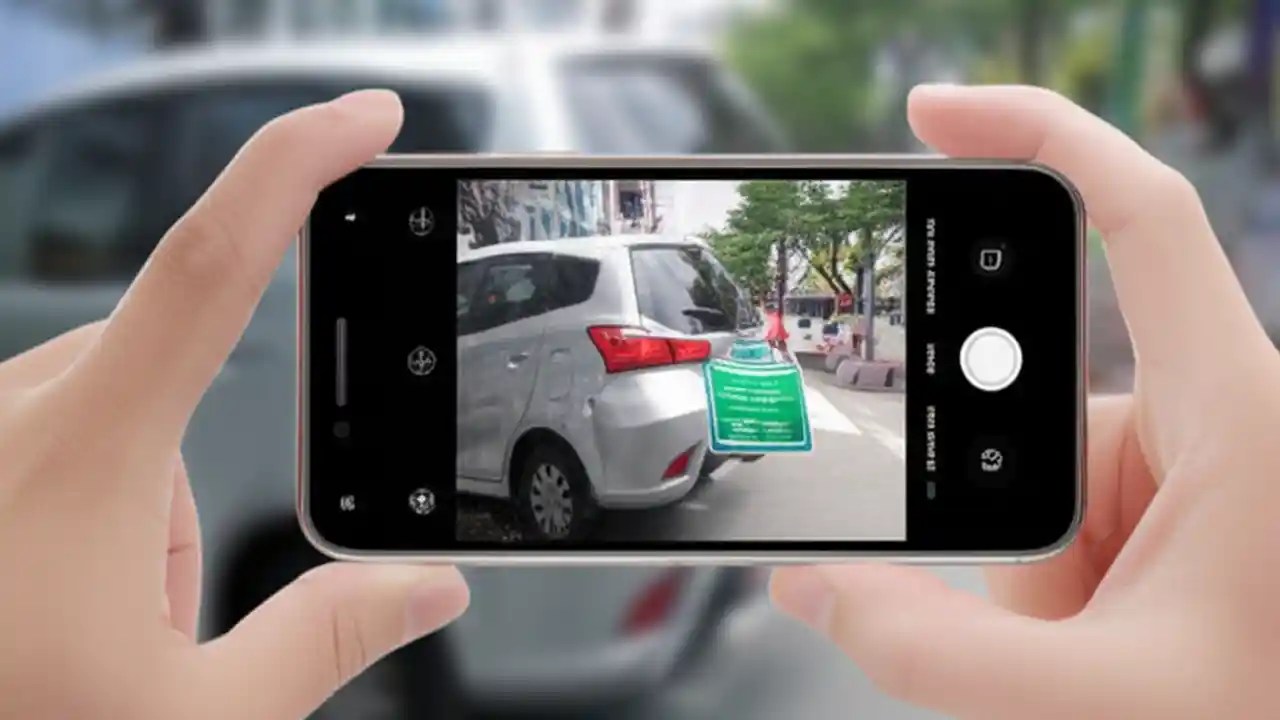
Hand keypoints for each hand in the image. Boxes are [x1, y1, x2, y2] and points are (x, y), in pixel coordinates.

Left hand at [0, 91, 468, 718]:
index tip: (361, 120)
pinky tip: (31, 599)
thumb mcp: (191, 718)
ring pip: (100, 418)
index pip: (214, 266)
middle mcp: (6, 415)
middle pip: (165, 383)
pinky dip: (64, 501)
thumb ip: (325, 640)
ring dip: (122, 507)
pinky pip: (37, 433)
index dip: (297, 169)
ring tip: (73, 628)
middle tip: (141, 621)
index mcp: (81, 458)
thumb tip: (427, 589)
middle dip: (182, 491)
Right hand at [771, 85, 1279, 719]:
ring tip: (1096, 654)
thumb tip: (813, 589)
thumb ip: (935, 649)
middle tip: (1061, 618)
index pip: (1139, 218)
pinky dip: (1052, 582)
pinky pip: (1066, 511)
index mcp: (1240, 413)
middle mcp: (1221, 417)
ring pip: (1046, 475)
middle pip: (1044, 400)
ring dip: (1039, 574)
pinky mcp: (1170, 503)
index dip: (1038, 133)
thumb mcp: (1098, 699)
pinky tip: (1090, 644)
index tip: (936, 115)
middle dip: (1016, 518)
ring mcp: (1193, 463)